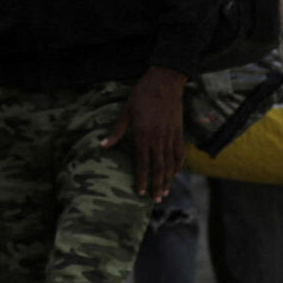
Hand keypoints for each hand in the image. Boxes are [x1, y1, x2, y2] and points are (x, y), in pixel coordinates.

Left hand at [101, 65, 187, 198]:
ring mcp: (170, 136)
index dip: (142, 179)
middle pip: (158, 167)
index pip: (142, 163)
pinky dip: (178, 164)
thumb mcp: (126, 111)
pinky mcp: (178, 132)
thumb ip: (117, 131)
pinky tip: (176, 173)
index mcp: (143, 135)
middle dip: (157, 185)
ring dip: (168, 179)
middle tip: (156, 200)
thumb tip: (103, 145)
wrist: (165, 82)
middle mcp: (158, 139)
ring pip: (170, 163)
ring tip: (166, 192)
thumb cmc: (141, 95)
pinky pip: (179, 152)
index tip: (140, 192)